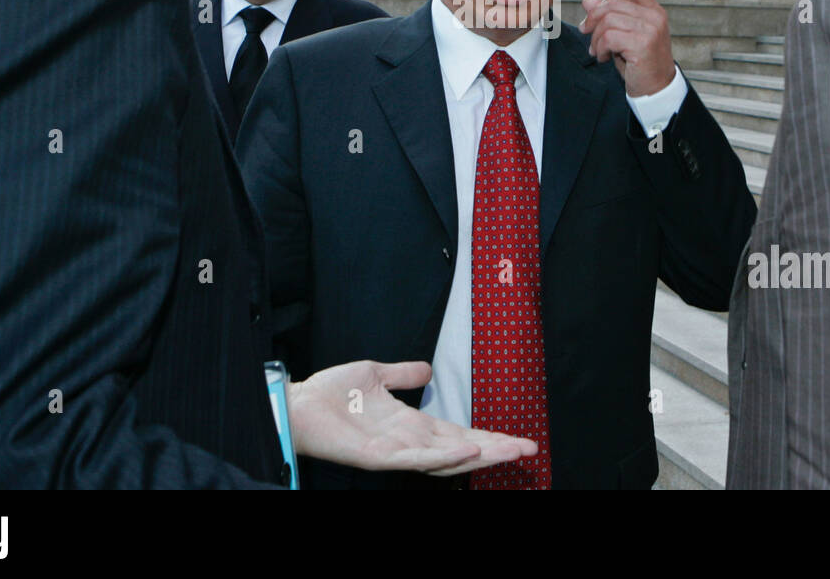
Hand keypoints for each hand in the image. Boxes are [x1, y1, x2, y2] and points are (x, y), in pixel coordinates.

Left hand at [287, 360, 537, 474]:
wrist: (299, 403)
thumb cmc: (331, 393)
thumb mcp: (376, 374)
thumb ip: (404, 374)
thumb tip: (427, 370)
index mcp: (411, 424)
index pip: (459, 432)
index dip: (488, 435)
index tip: (518, 437)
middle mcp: (409, 441)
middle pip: (462, 448)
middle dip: (496, 449)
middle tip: (530, 447)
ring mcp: (397, 452)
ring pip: (448, 458)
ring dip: (481, 455)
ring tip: (511, 450)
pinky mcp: (381, 457)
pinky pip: (418, 459)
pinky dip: (446, 455)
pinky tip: (469, 449)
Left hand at [579, 0, 675, 96]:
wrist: (656, 88)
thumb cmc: (640, 62)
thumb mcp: (623, 34)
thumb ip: (608, 16)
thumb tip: (587, 0)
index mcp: (654, 11)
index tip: (599, 13)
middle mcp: (655, 17)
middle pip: (612, 4)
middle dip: (593, 19)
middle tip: (587, 33)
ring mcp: (650, 30)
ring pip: (608, 21)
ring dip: (596, 38)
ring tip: (598, 51)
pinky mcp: (642, 45)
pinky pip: (608, 38)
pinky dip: (600, 48)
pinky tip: (604, 58)